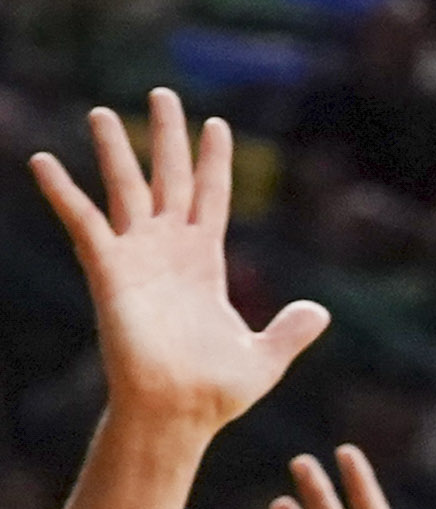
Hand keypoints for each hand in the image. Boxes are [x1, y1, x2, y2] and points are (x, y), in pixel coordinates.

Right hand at [32, 92, 328, 438]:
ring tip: (102, 111)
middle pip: (168, 179)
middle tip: (162, 93)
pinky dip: (64, 192)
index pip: (210, 197)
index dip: (212, 162)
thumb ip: (290, 330)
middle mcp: (170, 251)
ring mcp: (138, 258)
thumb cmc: (215, 392)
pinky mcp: (110, 272)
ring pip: (126, 190)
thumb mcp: (265, 356)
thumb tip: (319, 312)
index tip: (216, 124)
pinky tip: (43, 161)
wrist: (180, 415)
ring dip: (114, 151)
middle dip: (166, 137)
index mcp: (206, 262)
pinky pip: (84, 224)